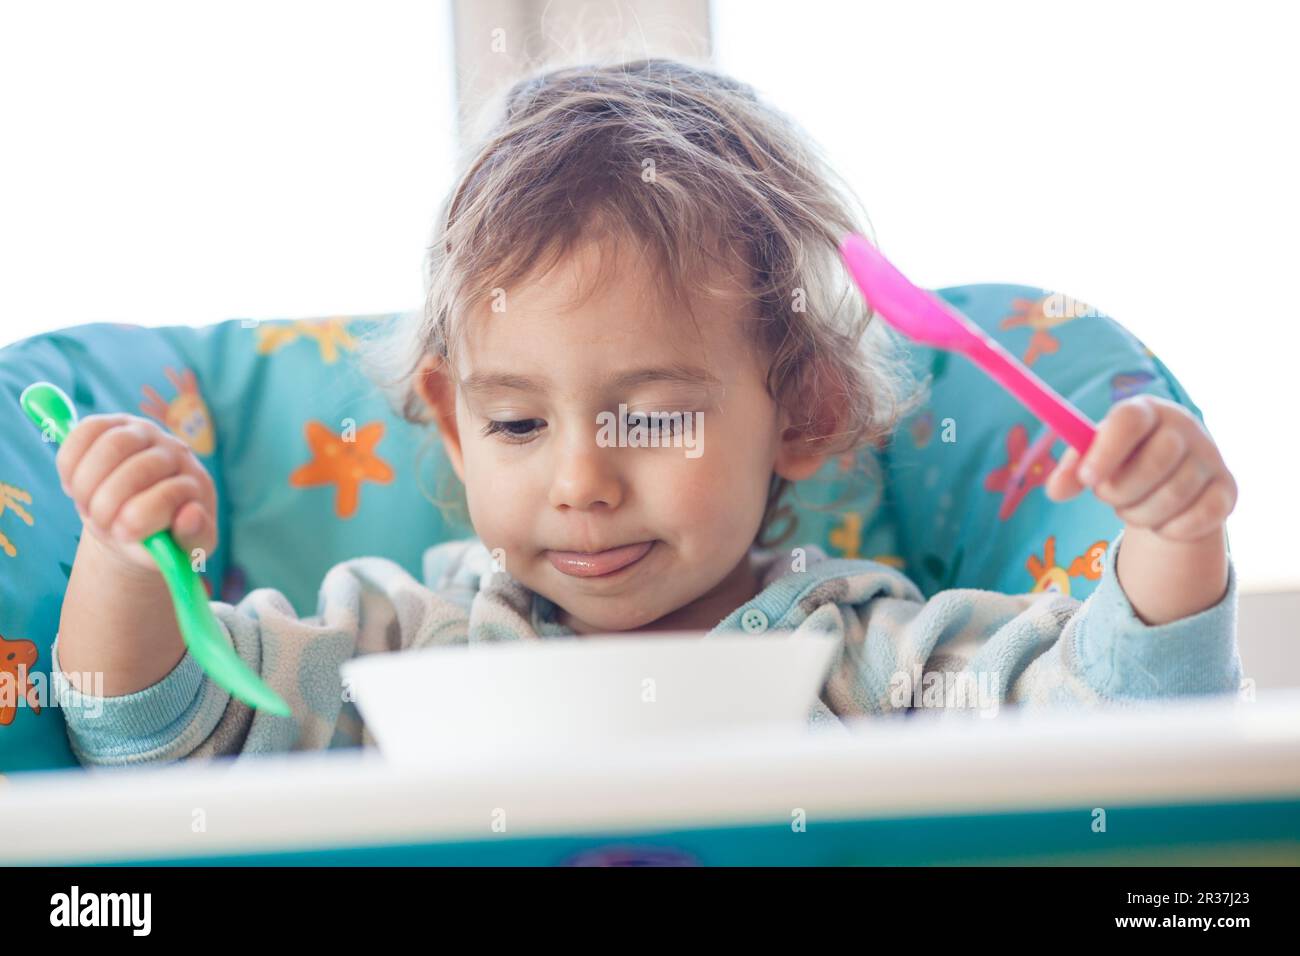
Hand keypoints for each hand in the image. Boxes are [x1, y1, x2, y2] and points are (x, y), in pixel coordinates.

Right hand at [55, 413, 217, 573]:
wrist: (136, 522)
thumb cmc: (161, 538)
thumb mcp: (183, 549)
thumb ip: (194, 537)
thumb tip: (190, 515)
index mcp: (194, 484)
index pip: (170, 494)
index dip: (138, 519)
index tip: (124, 535)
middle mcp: (173, 451)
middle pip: (137, 469)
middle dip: (106, 506)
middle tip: (101, 524)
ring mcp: (144, 432)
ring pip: (111, 446)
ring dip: (86, 485)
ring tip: (88, 506)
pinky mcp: (112, 423)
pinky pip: (86, 430)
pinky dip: (71, 462)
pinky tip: (74, 486)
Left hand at [1045, 395, 1236, 543]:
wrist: (1170, 480)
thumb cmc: (1123, 462)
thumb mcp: (1094, 461)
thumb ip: (1073, 471)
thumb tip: (1056, 490)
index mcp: (1145, 411)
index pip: (1129, 420)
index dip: (1107, 450)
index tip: (1087, 479)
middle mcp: (1184, 427)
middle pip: (1154, 462)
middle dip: (1120, 491)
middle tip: (1107, 497)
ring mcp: (1210, 457)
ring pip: (1174, 495)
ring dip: (1140, 513)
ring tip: (1131, 508)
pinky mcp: (1227, 489)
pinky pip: (1199, 518)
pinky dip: (1171, 529)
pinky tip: (1161, 522)